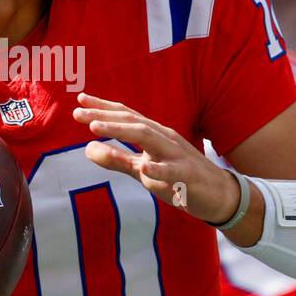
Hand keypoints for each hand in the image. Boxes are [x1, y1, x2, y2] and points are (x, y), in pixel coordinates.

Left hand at [72, 94, 241, 223]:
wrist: (217, 194)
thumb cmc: (177, 178)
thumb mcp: (142, 169)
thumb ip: (117, 159)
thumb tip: (88, 149)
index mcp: (154, 134)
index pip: (126, 116)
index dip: (103, 107)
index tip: (79, 100)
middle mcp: (164, 138)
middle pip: (132, 121)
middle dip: (104, 116)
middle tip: (78, 114)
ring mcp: (177, 155)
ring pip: (148, 138)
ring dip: (121, 130)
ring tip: (96, 127)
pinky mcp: (188, 176)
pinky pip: (172, 171)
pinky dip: (158, 169)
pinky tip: (145, 169)